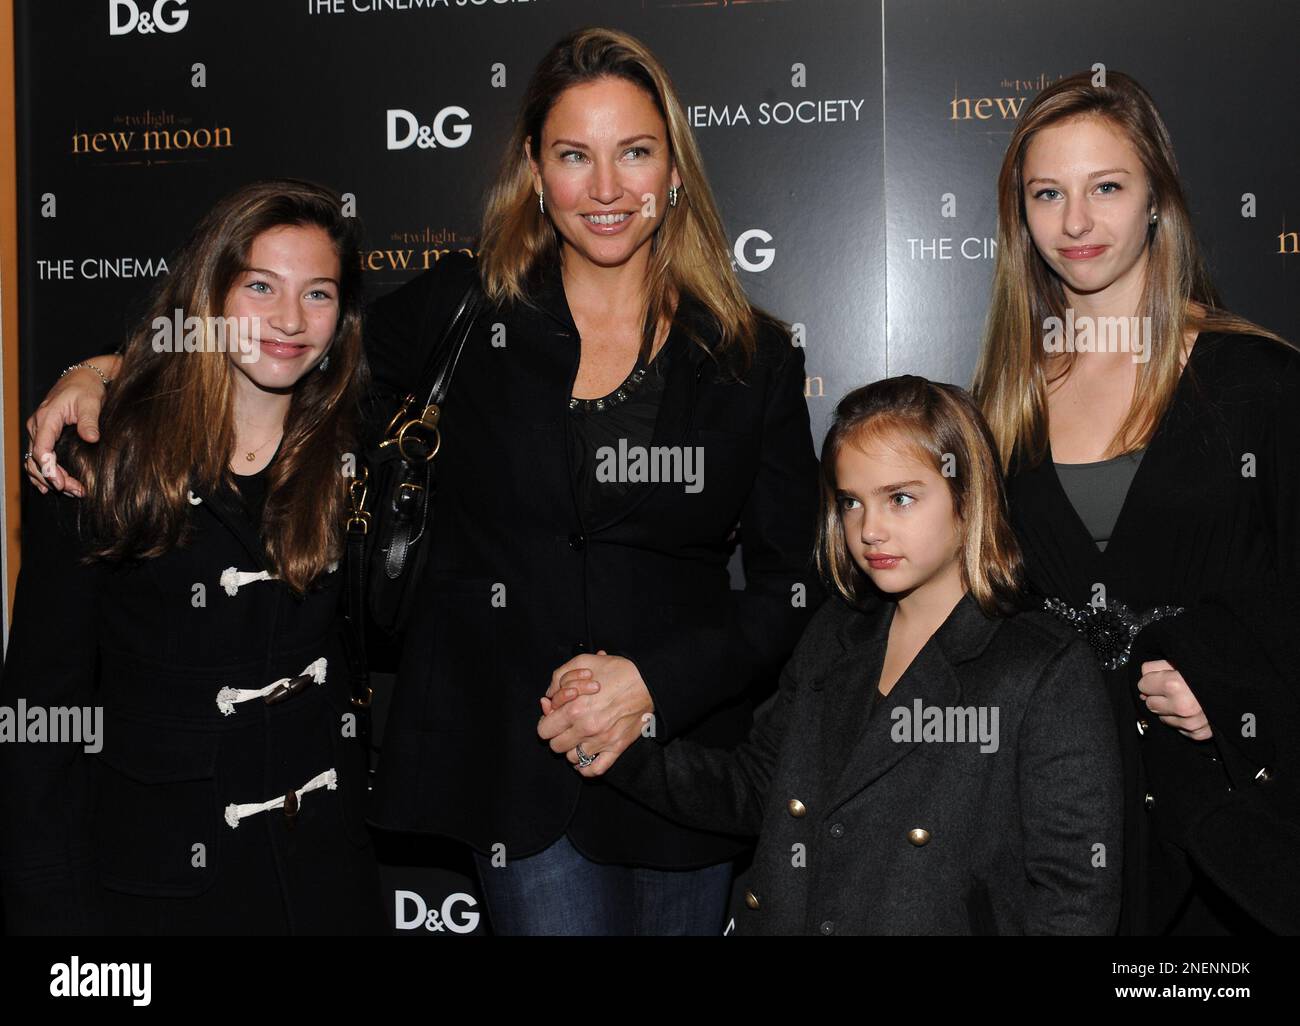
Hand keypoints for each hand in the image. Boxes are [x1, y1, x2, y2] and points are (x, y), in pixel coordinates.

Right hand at [25, 355, 118, 495]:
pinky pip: (36, 456)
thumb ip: (89, 421)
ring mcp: (38, 431)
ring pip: (34, 460)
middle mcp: (37, 426)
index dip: (48, 469)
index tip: (61, 484)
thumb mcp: (91, 402)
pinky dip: (42, 472)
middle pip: (35, 459)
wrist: (82, 377)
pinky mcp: (43, 434)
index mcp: (47, 418)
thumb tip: (92, 438)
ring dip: (48, 478)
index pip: (40, 450)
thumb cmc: (86, 388)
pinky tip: (51, 485)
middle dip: (52, 478)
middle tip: (75, 491)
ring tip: (70, 491)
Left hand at [537, 649, 652, 776]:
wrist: (648, 681)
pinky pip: (594, 770)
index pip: (544, 730)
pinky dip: (586, 768)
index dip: (547, 722)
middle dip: (558, 736)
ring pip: (572, 758)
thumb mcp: (582, 662)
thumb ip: (558, 678)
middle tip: (566, 726)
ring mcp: (601, 741)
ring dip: (572, 749)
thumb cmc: (616, 670)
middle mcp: (586, 729)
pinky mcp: (616, 748)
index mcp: (574, 709)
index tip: (555, 717)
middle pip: (555, 746)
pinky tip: (586, 757)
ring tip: (578, 737)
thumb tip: (547, 699)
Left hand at [1138, 659, 1212, 740]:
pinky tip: (1195, 709)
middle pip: (1150, 702)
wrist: (1246, 690)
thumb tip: (1143, 676)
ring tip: (1187, 697)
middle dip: (1158, 694)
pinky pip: (1178, 728)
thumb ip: (1158, 665)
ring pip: (1162, 716)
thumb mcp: (1184, 658)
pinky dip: (1182, 719)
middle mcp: (1181, 707)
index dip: (1152, 678)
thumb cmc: (1212, 670)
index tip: (1163, 675)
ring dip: (1169, 708)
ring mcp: (1190, 723)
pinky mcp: (1198, 734)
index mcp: (1174, 686)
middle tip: (1176, 686)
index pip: (1143, 684)